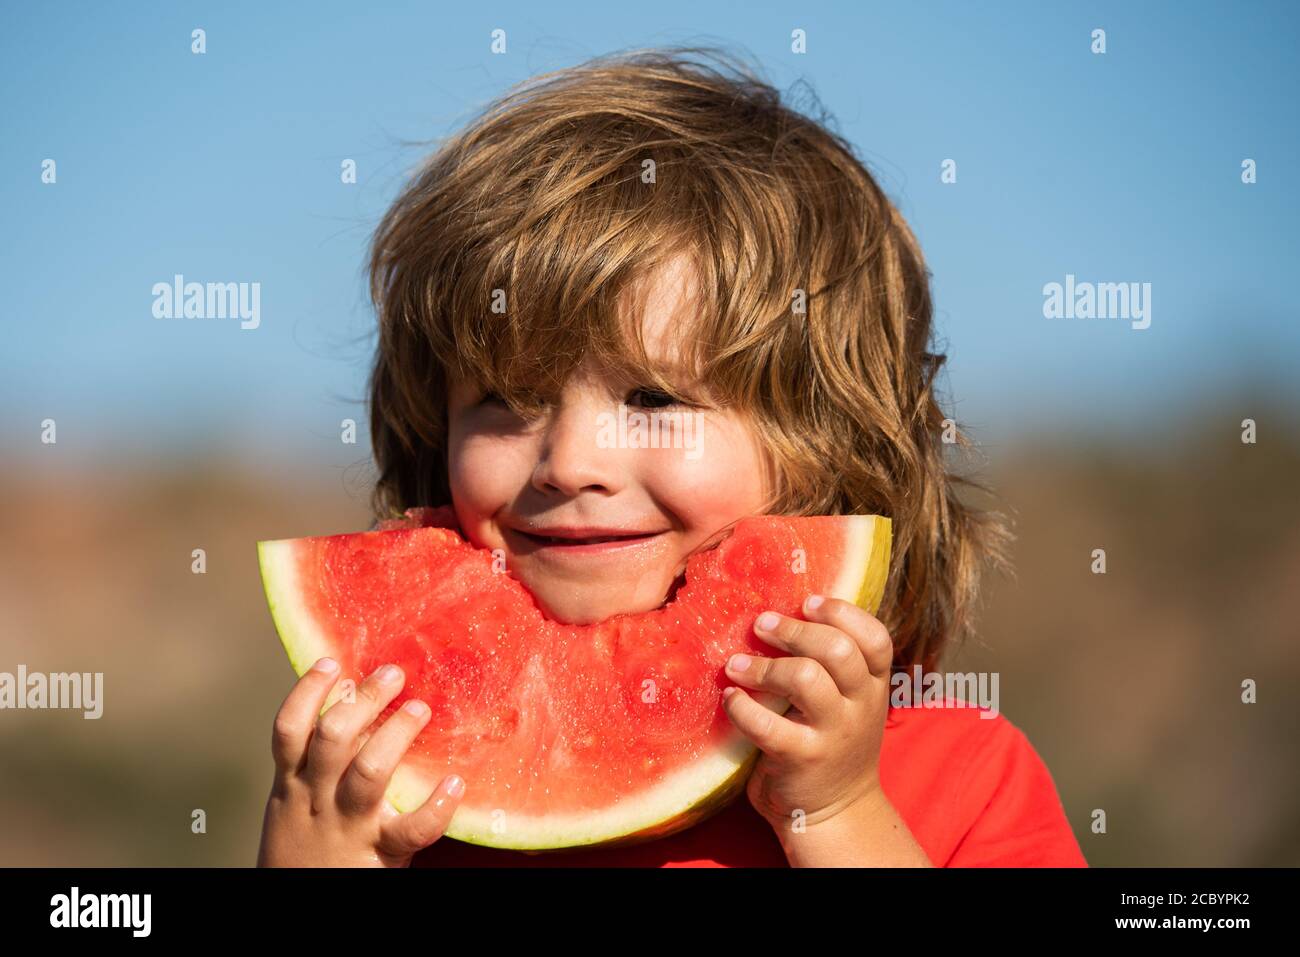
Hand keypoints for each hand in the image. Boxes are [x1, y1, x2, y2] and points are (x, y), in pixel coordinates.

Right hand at [257, 657, 465, 866]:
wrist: (300, 908)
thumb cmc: (306, 850)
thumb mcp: (294, 805)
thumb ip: (314, 765)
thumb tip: (350, 707)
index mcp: (294, 786)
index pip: (289, 730)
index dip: (307, 691)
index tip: (331, 662)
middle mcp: (318, 800)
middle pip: (334, 737)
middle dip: (364, 700)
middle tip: (393, 674)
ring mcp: (350, 825)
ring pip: (369, 771)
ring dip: (397, 734)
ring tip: (420, 708)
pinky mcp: (381, 852)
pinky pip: (414, 828)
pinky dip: (437, 805)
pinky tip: (454, 783)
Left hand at [722, 594, 893, 835]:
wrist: (836, 813)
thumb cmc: (831, 743)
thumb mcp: (849, 703)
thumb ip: (832, 666)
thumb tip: (782, 611)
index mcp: (873, 686)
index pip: (876, 638)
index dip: (842, 613)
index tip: (807, 602)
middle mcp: (860, 707)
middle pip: (838, 650)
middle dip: (795, 630)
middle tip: (762, 625)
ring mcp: (834, 734)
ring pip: (806, 678)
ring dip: (764, 666)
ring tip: (736, 664)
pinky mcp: (802, 759)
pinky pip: (768, 725)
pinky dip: (742, 707)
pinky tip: (731, 698)